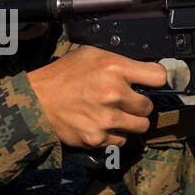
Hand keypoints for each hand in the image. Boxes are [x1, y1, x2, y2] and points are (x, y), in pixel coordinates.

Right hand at [28, 46, 167, 148]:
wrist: (35, 102)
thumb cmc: (61, 77)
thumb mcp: (90, 55)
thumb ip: (118, 62)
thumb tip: (141, 72)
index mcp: (113, 67)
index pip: (158, 77)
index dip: (156, 81)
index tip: (152, 84)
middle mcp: (113, 93)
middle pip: (149, 107)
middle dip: (139, 105)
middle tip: (125, 102)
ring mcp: (107, 118)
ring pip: (140, 126)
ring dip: (130, 122)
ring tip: (115, 115)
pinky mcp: (98, 138)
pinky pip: (121, 140)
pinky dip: (115, 135)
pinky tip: (102, 125)